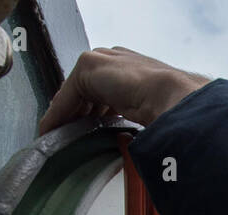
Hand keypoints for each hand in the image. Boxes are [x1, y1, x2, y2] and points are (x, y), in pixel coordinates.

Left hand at [38, 46, 209, 134]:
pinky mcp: (89, 67)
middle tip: (72, 137)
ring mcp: (102, 61)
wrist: (176, 97)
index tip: (89, 133)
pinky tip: (52, 133)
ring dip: (66, 117)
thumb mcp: (153, 113)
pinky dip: (57, 116)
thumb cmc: (174, 108)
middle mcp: (116, 61)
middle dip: (78, 115)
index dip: (94, 113)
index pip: (104, 91)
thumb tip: (133, 140)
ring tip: (60, 138)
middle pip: (86, 91)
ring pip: (74, 94)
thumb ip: (138, 116)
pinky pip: (66, 97)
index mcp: (134, 70)